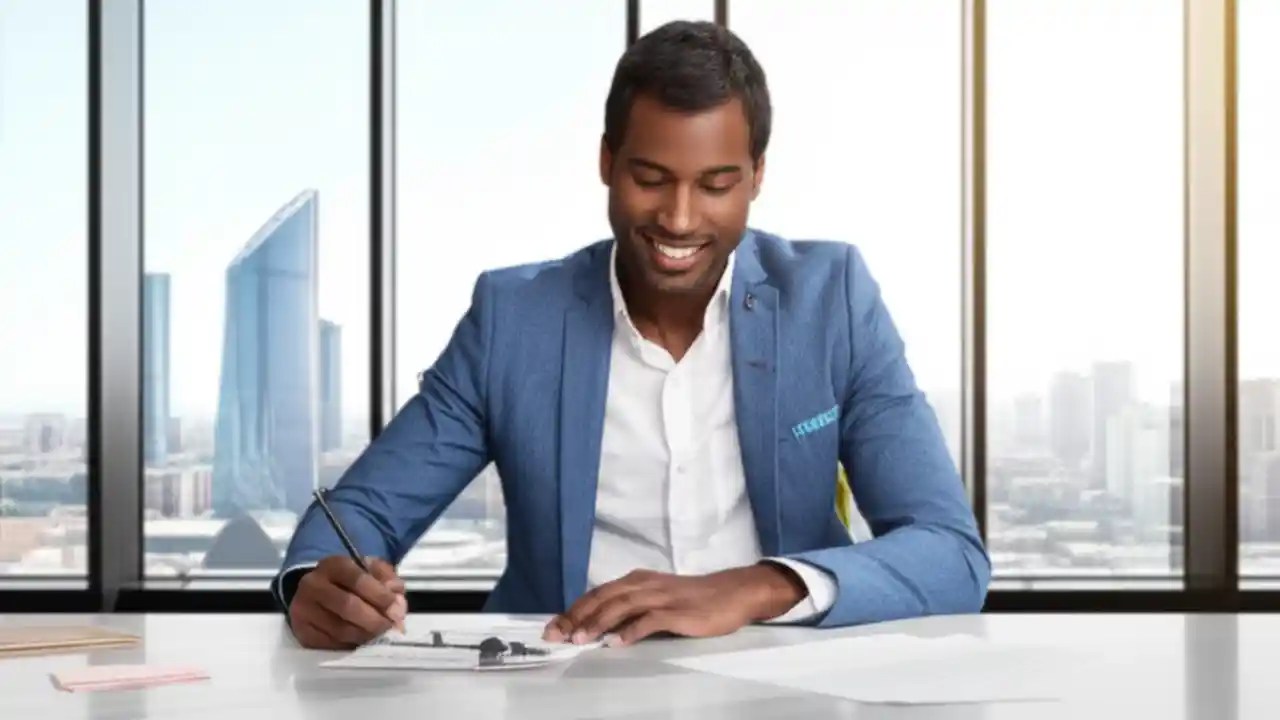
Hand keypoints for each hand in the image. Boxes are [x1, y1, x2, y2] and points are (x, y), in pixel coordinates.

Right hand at [288, 555, 406, 649]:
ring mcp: (303, 608)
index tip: (396, 610)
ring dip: (364, 636)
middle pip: (347, 605)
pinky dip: (349, 646)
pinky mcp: (300, 630)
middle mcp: (313, 584)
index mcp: (333, 565)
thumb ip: (388, 582)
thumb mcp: (372, 571)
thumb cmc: (352, 582)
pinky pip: (329, 644)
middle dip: (374, 620)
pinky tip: (361, 642)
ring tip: (379, 637)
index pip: (358, 579)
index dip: (380, 596)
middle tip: (390, 628)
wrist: (319, 591)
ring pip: (339, 629)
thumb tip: (396, 604)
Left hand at [542, 564, 806, 646]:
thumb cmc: (695, 598)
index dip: (573, 610)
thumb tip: (601, 628)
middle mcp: (644, 584)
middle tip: (555, 634)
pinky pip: (650, 620)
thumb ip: (632, 608)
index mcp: (637, 580)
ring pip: (621, 606)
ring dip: (598, 623)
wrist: (734, 592)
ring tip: (580, 639)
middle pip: (603, 597)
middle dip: (576, 616)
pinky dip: (631, 631)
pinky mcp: (678, 611)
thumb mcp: (658, 597)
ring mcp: (661, 597)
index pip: (598, 593)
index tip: (553, 627)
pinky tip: (617, 642)